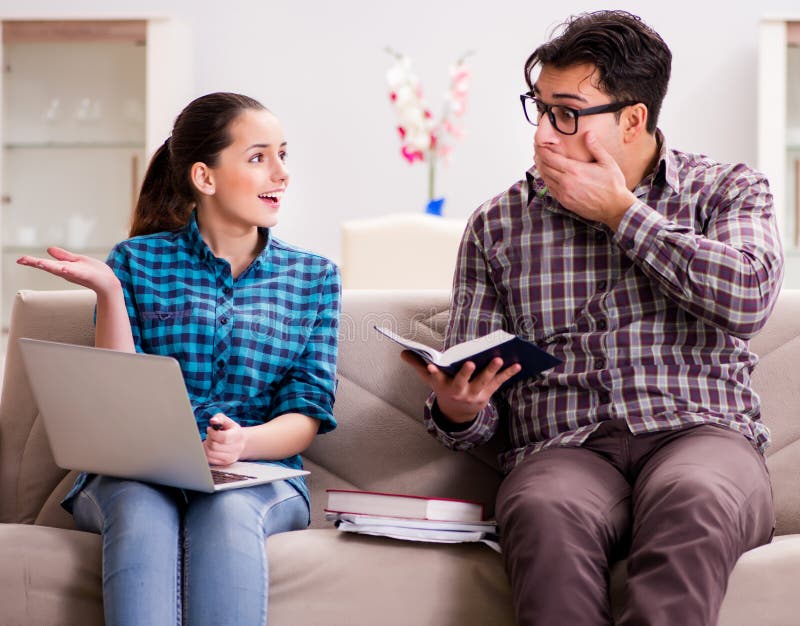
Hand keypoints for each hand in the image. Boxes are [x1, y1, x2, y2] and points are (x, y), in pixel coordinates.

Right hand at [16, 247, 119, 294]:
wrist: (109, 283)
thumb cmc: (94, 272)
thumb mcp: (76, 261)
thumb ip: (63, 256)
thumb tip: (49, 249)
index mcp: (64, 267)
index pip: (46, 263)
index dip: (33, 261)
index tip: (20, 260)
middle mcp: (68, 271)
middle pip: (49, 267)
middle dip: (35, 263)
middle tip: (22, 260)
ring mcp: (76, 274)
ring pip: (61, 269)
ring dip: (50, 266)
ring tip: (39, 262)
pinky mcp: (86, 275)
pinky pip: (77, 272)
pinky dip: (70, 270)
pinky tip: (63, 268)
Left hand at [203, 414, 246, 465]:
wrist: (240, 443)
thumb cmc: (231, 430)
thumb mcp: (228, 421)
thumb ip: (220, 418)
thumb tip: (213, 421)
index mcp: (238, 436)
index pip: (223, 437)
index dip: (213, 433)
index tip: (210, 429)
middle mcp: (236, 448)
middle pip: (214, 446)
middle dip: (209, 438)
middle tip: (210, 435)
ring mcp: (231, 457)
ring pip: (210, 453)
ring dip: (206, 445)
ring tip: (210, 441)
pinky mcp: (224, 463)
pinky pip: (209, 459)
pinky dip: (206, 452)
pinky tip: (210, 447)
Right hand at [400, 350, 520, 423]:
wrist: (457, 412)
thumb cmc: (443, 387)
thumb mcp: (429, 379)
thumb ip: (417, 364)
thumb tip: (402, 352)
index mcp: (443, 385)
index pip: (435, 378)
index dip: (432, 372)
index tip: (430, 367)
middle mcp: (458, 391)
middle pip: (462, 381)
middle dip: (466, 373)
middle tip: (470, 363)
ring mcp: (474, 394)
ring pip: (483, 381)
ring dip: (491, 371)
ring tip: (498, 359)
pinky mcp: (487, 394)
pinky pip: (498, 383)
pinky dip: (508, 374)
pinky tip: (517, 364)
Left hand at [534, 131, 635, 229]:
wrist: (614, 208)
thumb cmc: (613, 185)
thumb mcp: (607, 162)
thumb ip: (595, 147)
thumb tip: (588, 134)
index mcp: (574, 170)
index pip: (550, 158)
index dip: (541, 150)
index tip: (539, 145)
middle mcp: (566, 182)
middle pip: (544, 168)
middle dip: (539, 158)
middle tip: (538, 151)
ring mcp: (564, 194)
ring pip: (545, 179)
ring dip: (541, 169)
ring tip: (540, 161)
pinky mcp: (565, 202)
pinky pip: (550, 189)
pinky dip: (547, 180)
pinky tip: (549, 176)